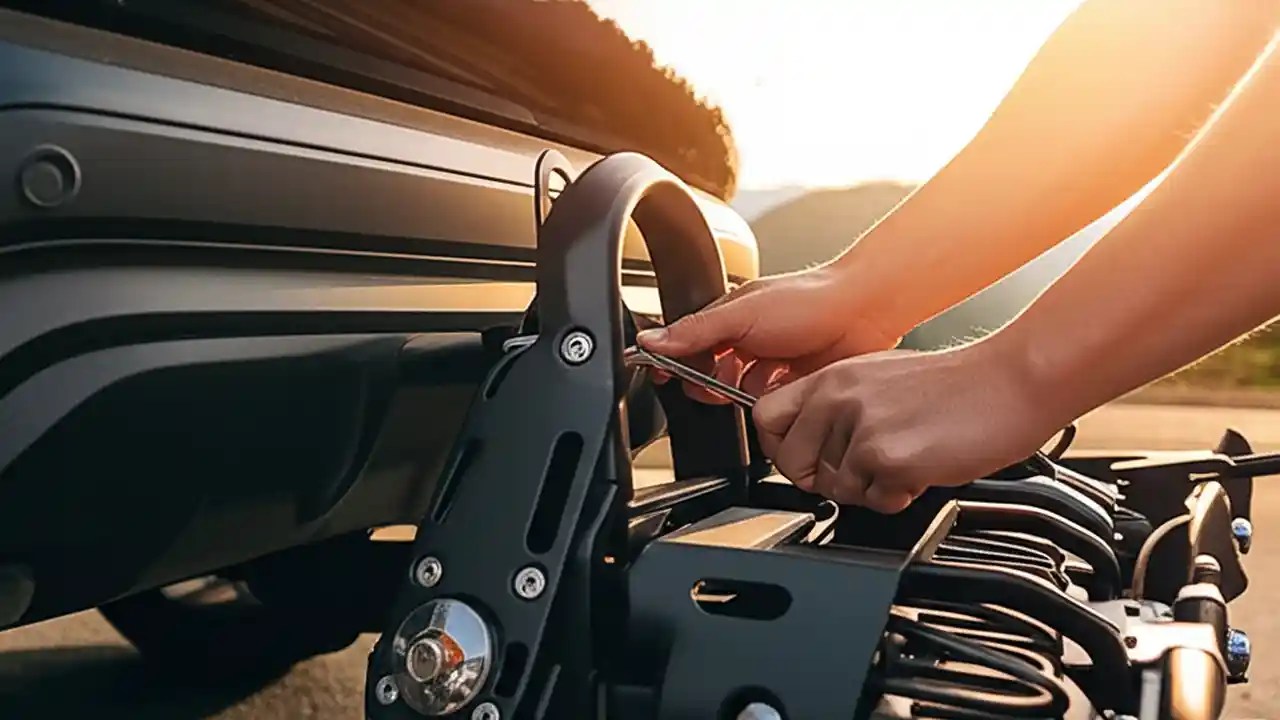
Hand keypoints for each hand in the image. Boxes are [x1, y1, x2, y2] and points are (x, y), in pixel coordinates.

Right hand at [635, 266, 902, 402]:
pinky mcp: (792, 383)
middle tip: (715, 384)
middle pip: (708, 374)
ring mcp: (770, 363)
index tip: (664, 376)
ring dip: (742, 393)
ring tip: (754, 385)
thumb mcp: (741, 314)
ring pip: (738, 392)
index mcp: (728, 318)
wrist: (864, 311)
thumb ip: (695, 331)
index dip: (672, 362)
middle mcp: (746, 340)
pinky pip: (769, 404)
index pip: (685, 345)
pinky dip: (770, 402)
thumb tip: (651, 340)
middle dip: (709, 383)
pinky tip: (779, 391)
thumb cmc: (808, 300)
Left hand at [751, 342, 1058, 512]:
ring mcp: (862, 428)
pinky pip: (875, 502)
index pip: (764, 419)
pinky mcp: (889, 458)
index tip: (804, 456)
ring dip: (869, 488)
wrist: (1009, 383)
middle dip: (826, 480)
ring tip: (904, 458)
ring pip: (836, 490)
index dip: (780, 448)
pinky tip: (922, 469)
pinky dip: (899, 497)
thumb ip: (835, 407)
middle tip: (865, 468)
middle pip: (794, 466)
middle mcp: (838, 399)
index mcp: (831, 377)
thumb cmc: (955, 386)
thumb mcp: (877, 379)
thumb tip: (804, 444)